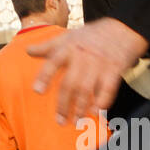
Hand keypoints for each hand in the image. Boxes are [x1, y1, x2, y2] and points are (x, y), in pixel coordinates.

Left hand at [27, 18, 149, 122]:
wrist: (122, 28)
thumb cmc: (90, 36)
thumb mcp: (68, 37)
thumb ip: (48, 46)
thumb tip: (27, 51)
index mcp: (68, 47)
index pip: (53, 62)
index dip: (44, 77)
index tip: (37, 91)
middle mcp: (82, 56)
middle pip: (69, 83)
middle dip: (63, 104)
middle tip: (59, 120)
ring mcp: (99, 63)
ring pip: (87, 89)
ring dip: (81, 108)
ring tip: (77, 121)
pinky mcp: (114, 69)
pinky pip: (107, 89)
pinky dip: (102, 102)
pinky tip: (96, 113)